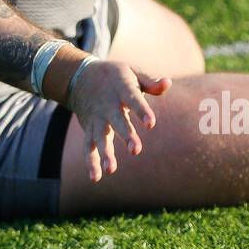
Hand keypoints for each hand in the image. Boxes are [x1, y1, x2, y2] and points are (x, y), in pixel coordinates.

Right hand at [67, 59, 170, 181]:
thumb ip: (150, 81)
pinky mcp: (89, 129)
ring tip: (111, 169)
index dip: (142, 111)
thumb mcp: (132, 71)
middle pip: (117, 121)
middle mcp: (107, 105)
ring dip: (104, 153)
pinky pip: (88, 146)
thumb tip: (168, 83)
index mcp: (121, 88)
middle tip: (136, 150)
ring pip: (100, 137)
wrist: (80, 76)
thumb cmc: (114, 75)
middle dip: (125, 135)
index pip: (133, 99)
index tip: (151, 123)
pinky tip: (96, 177)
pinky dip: (90, 161)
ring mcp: (97, 118)